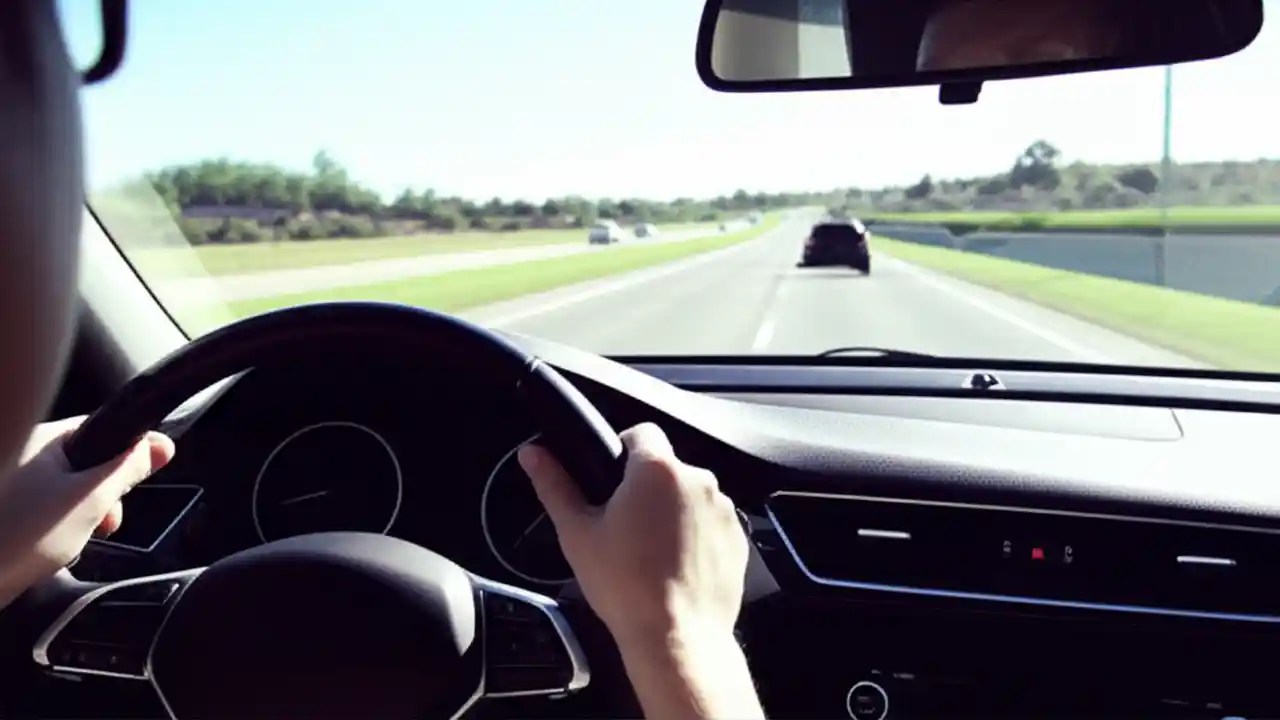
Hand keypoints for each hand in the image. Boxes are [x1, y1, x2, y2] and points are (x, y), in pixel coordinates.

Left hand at [0, 417, 174, 606]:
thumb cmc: (17, 539)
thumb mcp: (89, 502)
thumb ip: (127, 471)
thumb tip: (157, 446)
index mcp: (41, 441)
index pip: (102, 429)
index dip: (131, 450)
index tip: (151, 469)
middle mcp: (22, 455)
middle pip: (85, 462)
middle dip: (104, 495)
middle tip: (106, 521)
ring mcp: (10, 483)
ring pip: (65, 490)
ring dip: (80, 515)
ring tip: (72, 541)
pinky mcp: (5, 511)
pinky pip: (43, 509)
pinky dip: (54, 527)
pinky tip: (49, 549)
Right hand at [519, 423, 761, 718]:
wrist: (676, 638)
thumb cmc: (626, 588)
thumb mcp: (578, 532)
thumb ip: (555, 485)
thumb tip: (533, 455)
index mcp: (656, 470)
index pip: (641, 431)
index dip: (621, 449)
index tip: (611, 478)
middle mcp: (698, 480)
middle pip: (665, 467)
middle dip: (645, 487)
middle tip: (623, 524)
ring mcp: (723, 509)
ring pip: (689, 496)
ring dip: (672, 511)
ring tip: (649, 551)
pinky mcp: (738, 538)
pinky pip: (710, 524)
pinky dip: (695, 536)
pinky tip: (673, 565)